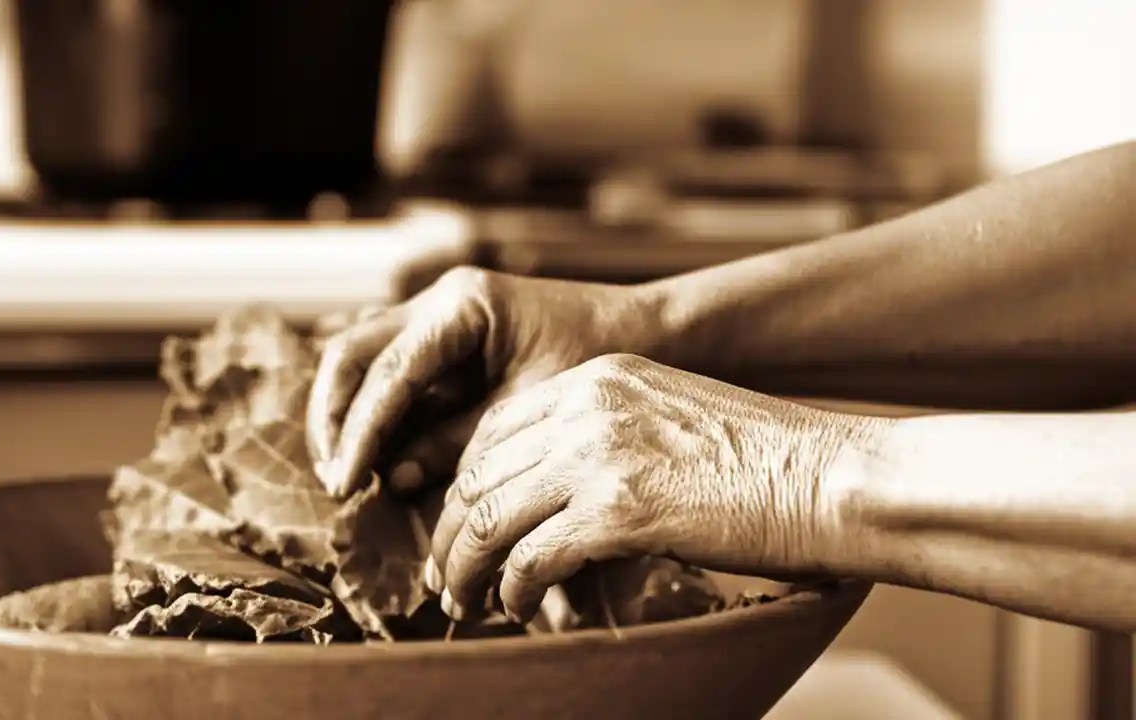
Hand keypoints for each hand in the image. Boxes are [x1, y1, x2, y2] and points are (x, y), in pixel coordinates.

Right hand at [307, 267, 660, 496]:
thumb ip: (458, 441)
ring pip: (358, 360)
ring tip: (343, 476)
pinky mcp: (441, 343)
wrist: (646, 333)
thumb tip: (393, 478)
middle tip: (333, 479)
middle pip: (350, 353)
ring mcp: (435, 317)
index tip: (346, 484)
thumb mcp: (528, 409)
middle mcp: (438, 301)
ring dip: (343, 416)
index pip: (389, 371)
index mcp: (463, 305)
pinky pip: (388, 374)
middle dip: (332, 417)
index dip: (359, 432)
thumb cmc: (597, 361)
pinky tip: (371, 460)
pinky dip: (372, 415)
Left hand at [428, 353, 890, 621]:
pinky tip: (518, 605)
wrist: (832, 478)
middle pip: (480, 470)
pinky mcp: (616, 510)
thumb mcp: (670, 419)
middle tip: (447, 572)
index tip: (458, 522)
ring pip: (488, 516)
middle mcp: (588, 405)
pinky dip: (512, 588)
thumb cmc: (766, 460)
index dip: (466, 482)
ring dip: (467, 567)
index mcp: (599, 378)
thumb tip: (556, 497)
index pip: (497, 427)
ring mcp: (598, 454)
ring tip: (465, 599)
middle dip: (452, 529)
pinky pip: (528, 557)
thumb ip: (608, 437)